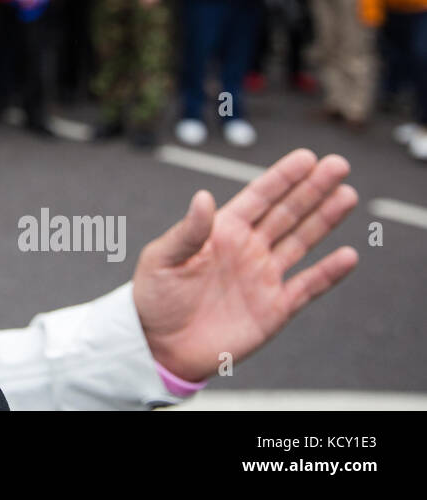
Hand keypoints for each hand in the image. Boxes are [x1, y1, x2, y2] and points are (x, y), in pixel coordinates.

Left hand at [133, 149, 358, 381]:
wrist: (160, 346)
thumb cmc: (154, 298)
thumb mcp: (161, 259)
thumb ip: (187, 231)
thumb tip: (203, 197)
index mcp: (221, 231)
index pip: (258, 198)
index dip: (282, 178)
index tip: (307, 157)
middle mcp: (248, 249)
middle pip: (287, 213)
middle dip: (312, 189)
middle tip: (338, 164)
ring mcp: (264, 277)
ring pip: (302, 241)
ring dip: (325, 219)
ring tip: (347, 194)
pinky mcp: (275, 308)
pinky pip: (308, 287)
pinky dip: (328, 273)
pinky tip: (348, 256)